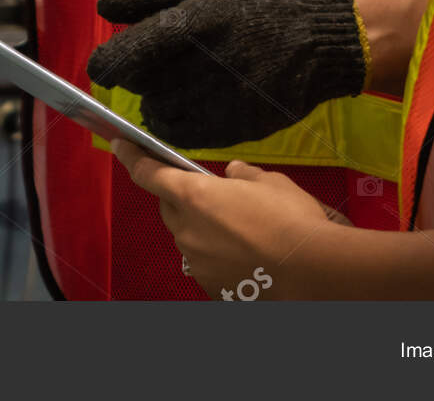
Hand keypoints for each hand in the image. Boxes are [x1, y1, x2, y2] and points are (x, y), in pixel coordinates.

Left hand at [87, 0, 366, 148]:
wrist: (322, 39)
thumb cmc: (259, 2)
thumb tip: (104, 8)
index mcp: (196, 21)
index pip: (133, 52)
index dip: (109, 63)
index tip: (101, 69)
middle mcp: (206, 64)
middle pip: (144, 86)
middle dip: (137, 79)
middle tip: (149, 69)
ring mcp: (223, 100)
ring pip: (161, 114)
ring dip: (155, 103)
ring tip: (172, 86)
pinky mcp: (237, 128)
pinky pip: (186, 136)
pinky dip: (175, 125)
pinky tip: (186, 107)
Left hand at [112, 141, 342, 298]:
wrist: (312, 273)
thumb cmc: (290, 220)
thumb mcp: (271, 183)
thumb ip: (245, 176)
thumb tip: (233, 174)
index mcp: (194, 195)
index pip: (148, 173)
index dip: (131, 158)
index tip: (120, 147)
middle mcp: (186, 230)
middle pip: (170, 208)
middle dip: (181, 198)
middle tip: (211, 196)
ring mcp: (197, 262)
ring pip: (188, 238)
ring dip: (202, 230)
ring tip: (239, 230)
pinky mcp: (211, 287)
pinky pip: (205, 263)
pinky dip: (216, 255)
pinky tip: (246, 256)